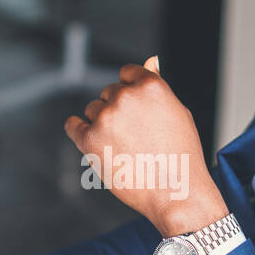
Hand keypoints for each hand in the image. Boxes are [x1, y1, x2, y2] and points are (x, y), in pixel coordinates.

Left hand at [64, 56, 227, 236]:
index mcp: (151, 85)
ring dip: (102, 124)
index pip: (127, 74)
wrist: (177, 194)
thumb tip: (150, 60)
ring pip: (93, 110)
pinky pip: (73, 125)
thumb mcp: (178, 112)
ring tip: (124, 148)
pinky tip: (91, 140)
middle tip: (136, 137)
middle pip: (109, 93)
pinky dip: (78, 130)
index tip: (136, 112)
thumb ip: (158, 85)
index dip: (131, 93)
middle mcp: (126, 97)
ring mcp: (106, 117)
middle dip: (118, 111)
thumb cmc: (182, 156)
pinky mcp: (89, 140)